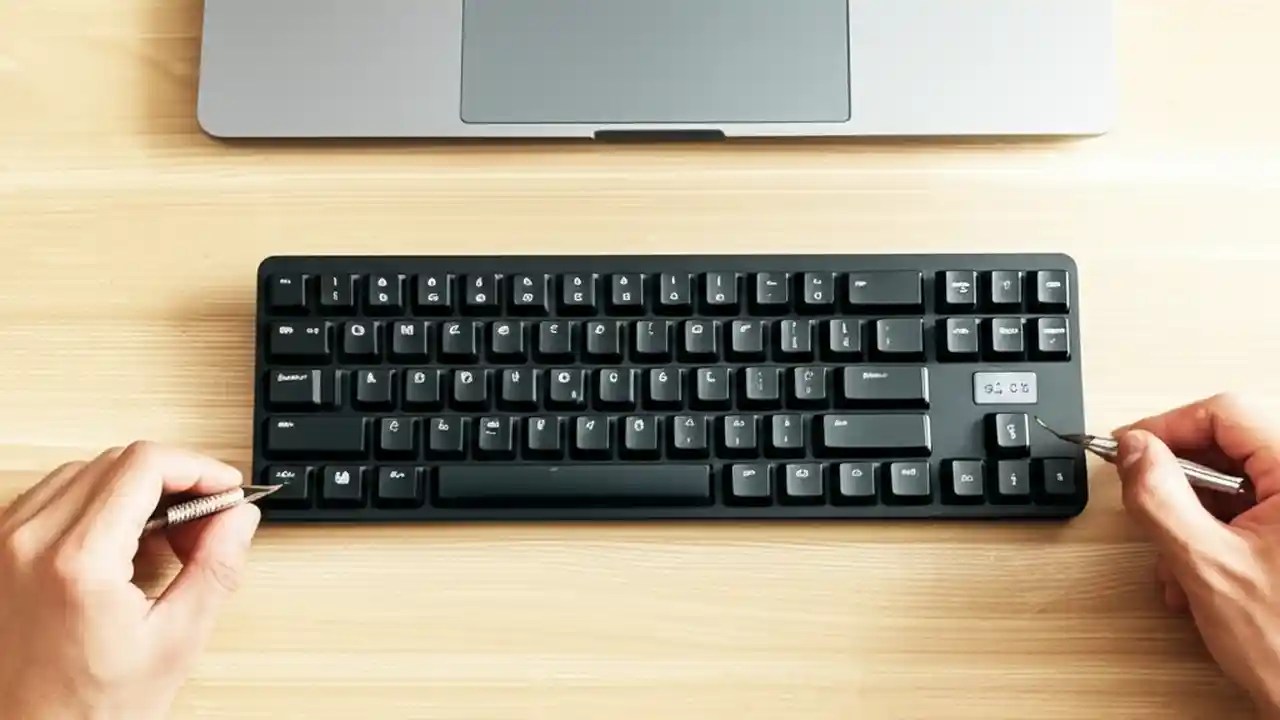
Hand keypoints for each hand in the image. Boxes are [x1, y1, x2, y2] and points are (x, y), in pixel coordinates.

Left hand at [0, 442, 260, 719]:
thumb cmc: (85, 710)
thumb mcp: (174, 644)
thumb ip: (215, 569)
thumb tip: (238, 517)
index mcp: (77, 561)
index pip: (145, 465)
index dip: (199, 468)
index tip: (226, 489)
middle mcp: (30, 541)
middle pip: (119, 462)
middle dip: (175, 481)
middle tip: (206, 523)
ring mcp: (5, 542)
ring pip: (88, 472)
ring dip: (136, 491)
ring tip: (165, 541)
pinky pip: (55, 495)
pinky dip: (99, 504)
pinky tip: (123, 545)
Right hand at [1115, 394, 1279, 716]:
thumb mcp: (1205, 565)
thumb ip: (1161, 497)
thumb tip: (1133, 449)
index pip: (1225, 414)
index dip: (1168, 426)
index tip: (1128, 449)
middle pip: (1229, 447)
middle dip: (1178, 483)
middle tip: (1146, 505)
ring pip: (1235, 484)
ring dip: (1191, 519)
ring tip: (1175, 563)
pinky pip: (1250, 513)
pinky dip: (1214, 537)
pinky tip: (1198, 577)